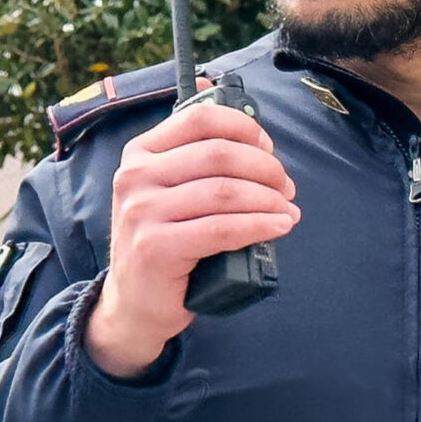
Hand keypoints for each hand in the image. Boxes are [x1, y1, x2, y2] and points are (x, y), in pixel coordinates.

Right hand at [85, 87, 298, 377]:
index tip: (268, 148)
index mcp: (140, 153)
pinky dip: (259, 226)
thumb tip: (249, 129)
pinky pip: (221, 230)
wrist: (133, 302)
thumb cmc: (163, 242)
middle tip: (285, 188)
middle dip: (265, 168)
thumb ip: (195, 158)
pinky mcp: (155, 248)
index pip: (200, 118)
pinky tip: (279, 227)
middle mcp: (135, 177)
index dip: (244, 128)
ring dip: (268, 200)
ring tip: (287, 211)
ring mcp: (142, 212)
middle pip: (218, 154)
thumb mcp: (167, 191)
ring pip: (224, 192)